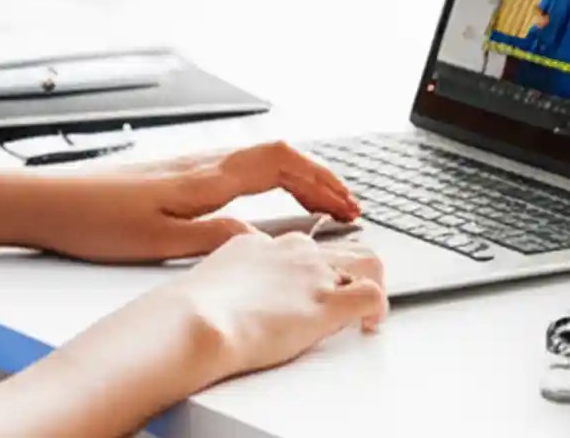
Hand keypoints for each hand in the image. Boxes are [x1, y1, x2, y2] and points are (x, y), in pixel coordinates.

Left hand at [31, 141, 360, 262]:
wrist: (46, 201)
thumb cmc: (94, 220)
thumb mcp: (158, 242)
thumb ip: (215, 238)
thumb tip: (262, 238)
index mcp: (205, 177)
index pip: (281, 162)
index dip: (321, 180)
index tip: (346, 204)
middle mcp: (201, 163)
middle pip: (278, 157)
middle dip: (319, 179)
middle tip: (347, 207)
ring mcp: (188, 165)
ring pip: (259, 160)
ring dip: (296, 179)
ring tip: (319, 205)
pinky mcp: (173, 174)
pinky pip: (238, 168)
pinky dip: (269, 180)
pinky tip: (266, 199)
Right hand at [163, 231, 387, 378]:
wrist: (194, 321)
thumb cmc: (189, 313)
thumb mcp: (209, 282)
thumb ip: (228, 284)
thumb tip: (229, 302)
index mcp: (260, 244)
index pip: (300, 249)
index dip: (309, 273)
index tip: (306, 294)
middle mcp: (292, 251)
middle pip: (338, 248)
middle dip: (347, 274)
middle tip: (344, 301)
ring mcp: (313, 273)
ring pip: (367, 260)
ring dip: (371, 284)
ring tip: (365, 313)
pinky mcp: (328, 301)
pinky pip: (372, 294)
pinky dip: (379, 309)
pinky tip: (368, 325)